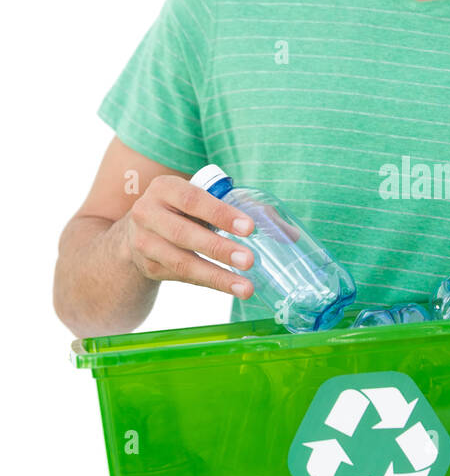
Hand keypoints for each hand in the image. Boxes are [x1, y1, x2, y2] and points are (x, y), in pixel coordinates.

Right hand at [122, 174, 255, 298]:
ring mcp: (144, 242)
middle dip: (219, 248)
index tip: (249, 227)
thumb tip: (287, 231)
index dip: (221, 214)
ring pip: (182, 262)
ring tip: (246, 286)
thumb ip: (233, 206)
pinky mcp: (149, 267)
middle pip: (185, 234)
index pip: (194, 200)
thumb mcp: (196, 198)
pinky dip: (210, 282)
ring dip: (217, 276)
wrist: (137, 232)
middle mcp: (147, 213)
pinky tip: (231, 287)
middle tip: (249, 260)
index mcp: (164, 188)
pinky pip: (183, 277)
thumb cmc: (182, 210)